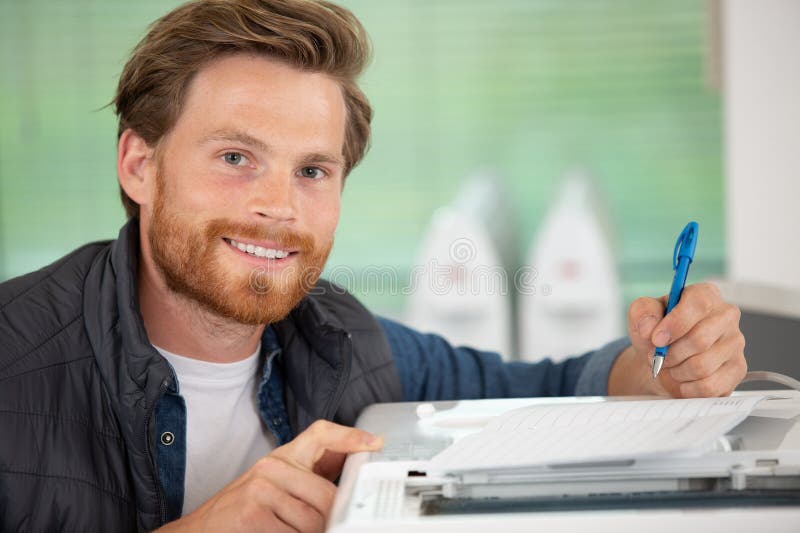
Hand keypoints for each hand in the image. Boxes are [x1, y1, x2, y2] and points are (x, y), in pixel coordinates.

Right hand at [156, 420, 382, 532]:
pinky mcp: (252, 514)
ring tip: (287, 531)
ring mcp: (261, 489)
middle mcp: (271, 467)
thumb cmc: (240, 514)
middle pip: (327, 494)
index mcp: (280, 458)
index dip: (349, 436)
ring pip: (313, 521)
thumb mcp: (272, 489)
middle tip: (331, 528)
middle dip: (332, 520)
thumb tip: (345, 489)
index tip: (375, 443)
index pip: (320, 433)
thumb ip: (305, 484)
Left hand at [610, 282, 746, 397]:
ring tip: (670, 366)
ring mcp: (735, 343)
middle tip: (658, 357)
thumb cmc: (657, 333)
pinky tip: (683, 380)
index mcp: (705, 294)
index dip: (675, 324)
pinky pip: (710, 386)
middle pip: (700, 340)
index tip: (656, 339)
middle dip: (671, 354)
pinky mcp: (737, 369)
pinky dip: (688, 388)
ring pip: (703, 366)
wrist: (663, 359)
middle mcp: (726, 315)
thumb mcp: (641, 315)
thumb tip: (649, 327)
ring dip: (677, 371)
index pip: (699, 305)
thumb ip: (642, 313)